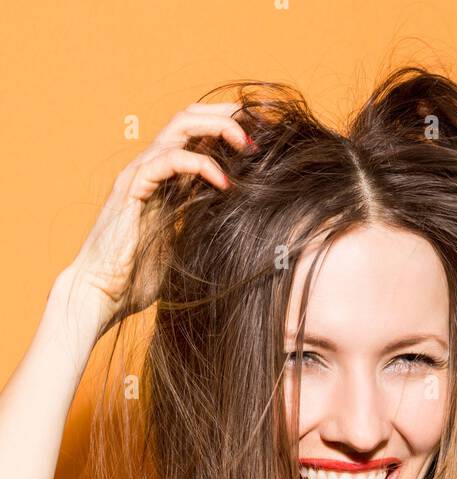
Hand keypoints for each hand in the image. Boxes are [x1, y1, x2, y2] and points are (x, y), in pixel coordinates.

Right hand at [63, 101, 252, 332]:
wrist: (102, 293)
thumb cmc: (138, 276)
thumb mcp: (183, 242)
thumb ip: (201, 222)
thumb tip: (238, 218)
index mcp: (164, 179)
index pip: (196, 135)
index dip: (227, 126)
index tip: (261, 134)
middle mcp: (150, 168)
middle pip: (188, 118)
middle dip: (226, 115)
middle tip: (259, 126)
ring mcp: (139, 175)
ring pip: (179, 128)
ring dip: (217, 128)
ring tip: (247, 145)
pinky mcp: (132, 189)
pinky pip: (168, 160)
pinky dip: (199, 164)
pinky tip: (224, 183)